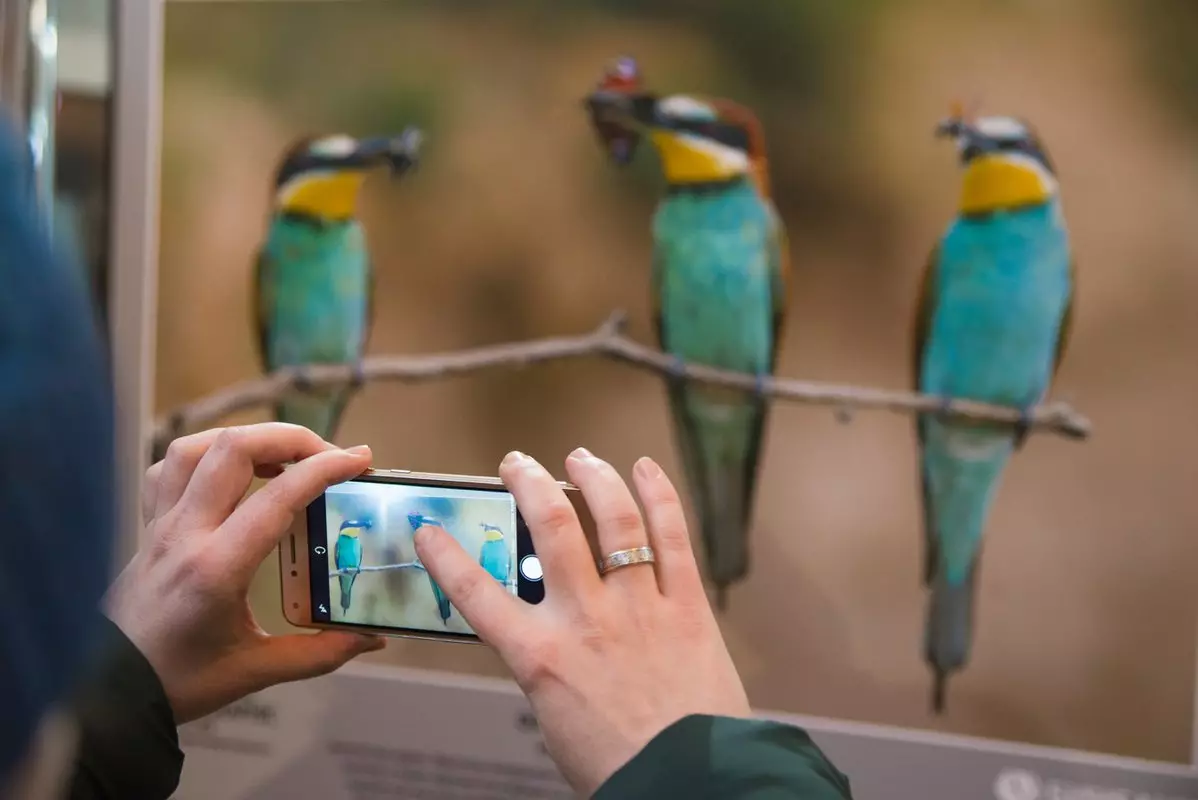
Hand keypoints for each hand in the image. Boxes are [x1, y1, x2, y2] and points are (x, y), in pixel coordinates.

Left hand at [105, 423, 385, 723]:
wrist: (110, 690)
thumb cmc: (178, 680)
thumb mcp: (255, 669)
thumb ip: (320, 652)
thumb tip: (372, 639)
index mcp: (217, 568)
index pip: (278, 496)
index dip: (325, 468)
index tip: (358, 462)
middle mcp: (185, 534)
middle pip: (234, 448)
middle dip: (290, 437)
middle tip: (328, 454)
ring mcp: (160, 525)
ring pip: (196, 447)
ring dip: (247, 439)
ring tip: (282, 455)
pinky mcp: (147, 527)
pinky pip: (169, 468)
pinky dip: (204, 455)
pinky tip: (231, 473)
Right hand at [414, 448, 749, 795]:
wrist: (688, 782)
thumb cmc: (621, 765)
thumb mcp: (555, 718)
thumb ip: (546, 668)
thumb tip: (543, 641)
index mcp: (542, 658)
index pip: (476, 595)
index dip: (445, 555)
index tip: (429, 529)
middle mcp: (587, 620)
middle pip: (549, 528)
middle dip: (527, 483)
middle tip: (516, 464)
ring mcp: (640, 606)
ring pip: (613, 519)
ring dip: (593, 476)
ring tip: (579, 456)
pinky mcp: (688, 607)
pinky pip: (673, 537)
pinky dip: (659, 496)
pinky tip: (645, 468)